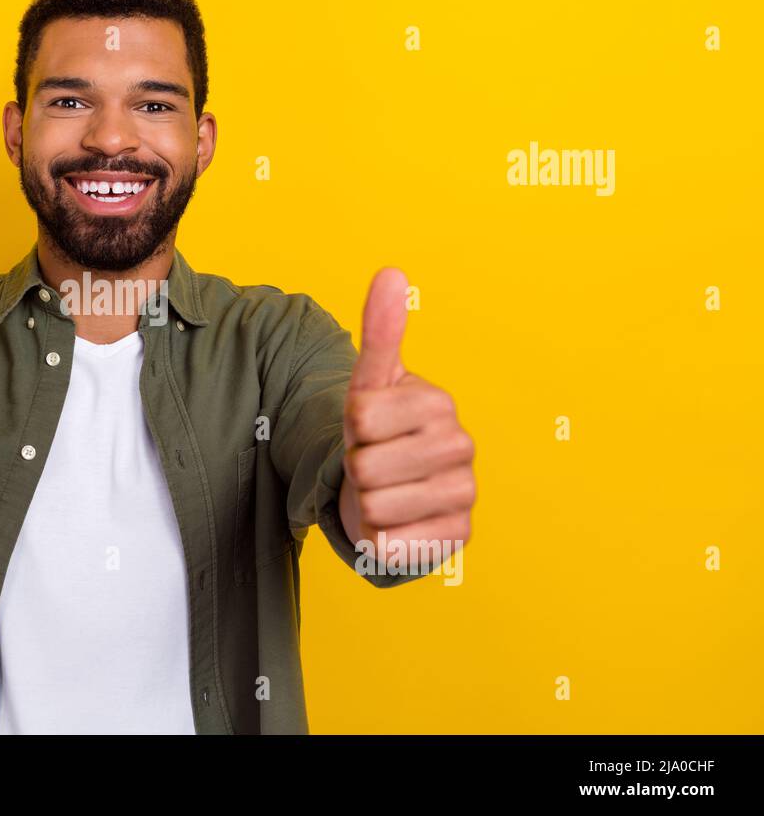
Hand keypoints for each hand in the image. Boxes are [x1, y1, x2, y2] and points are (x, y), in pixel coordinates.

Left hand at [338, 268, 474, 574]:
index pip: (360, 416)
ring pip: (376, 507)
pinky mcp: (457, 539)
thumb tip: (391, 271)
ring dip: (367, 504)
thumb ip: (381, 331)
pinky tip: (397, 523)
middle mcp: (461, 447)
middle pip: (365, 465)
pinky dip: (380, 539)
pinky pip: (393, 544)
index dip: (350, 427)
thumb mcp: (371, 383)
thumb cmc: (378, 432)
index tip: (367, 428)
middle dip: (357, 468)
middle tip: (374, 464)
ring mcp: (464, 495)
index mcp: (439, 404)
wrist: (391, 488)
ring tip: (384, 491)